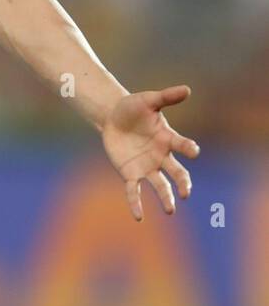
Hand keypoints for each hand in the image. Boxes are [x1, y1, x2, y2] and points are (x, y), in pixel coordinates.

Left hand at [101, 84, 199, 220]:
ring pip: (160, 185)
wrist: (112, 116)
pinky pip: (134, 190)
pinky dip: (136, 202)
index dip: (188, 148)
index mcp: (168, 138)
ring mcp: (147, 166)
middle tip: (185, 193)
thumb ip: (166, 97)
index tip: (193, 151)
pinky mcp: (130, 172)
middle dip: (182, 183)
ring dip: (165, 197)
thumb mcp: (148, 101)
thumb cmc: (133, 108)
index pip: (182, 145)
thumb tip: (187, 89)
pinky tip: (138, 216)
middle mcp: (161, 156)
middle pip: (176, 172)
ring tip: (170, 210)